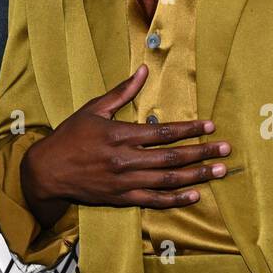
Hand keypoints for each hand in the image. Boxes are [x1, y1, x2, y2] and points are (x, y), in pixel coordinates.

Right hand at [20, 64, 230, 228]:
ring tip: (219, 172)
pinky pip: (154, 201)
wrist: (47, 172)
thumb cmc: (70, 136)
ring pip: (167, 181)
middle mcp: (125, 160)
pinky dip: (175, 199)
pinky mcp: (121, 199)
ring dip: (196, 176)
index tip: (210, 126)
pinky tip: (194, 194)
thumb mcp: (93, 109)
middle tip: (226, 150)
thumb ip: (122, 92)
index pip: (163, 132)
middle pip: (171, 158)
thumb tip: (143, 71)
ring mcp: (124, 182)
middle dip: (201, 153)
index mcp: (119, 135)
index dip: (189, 130)